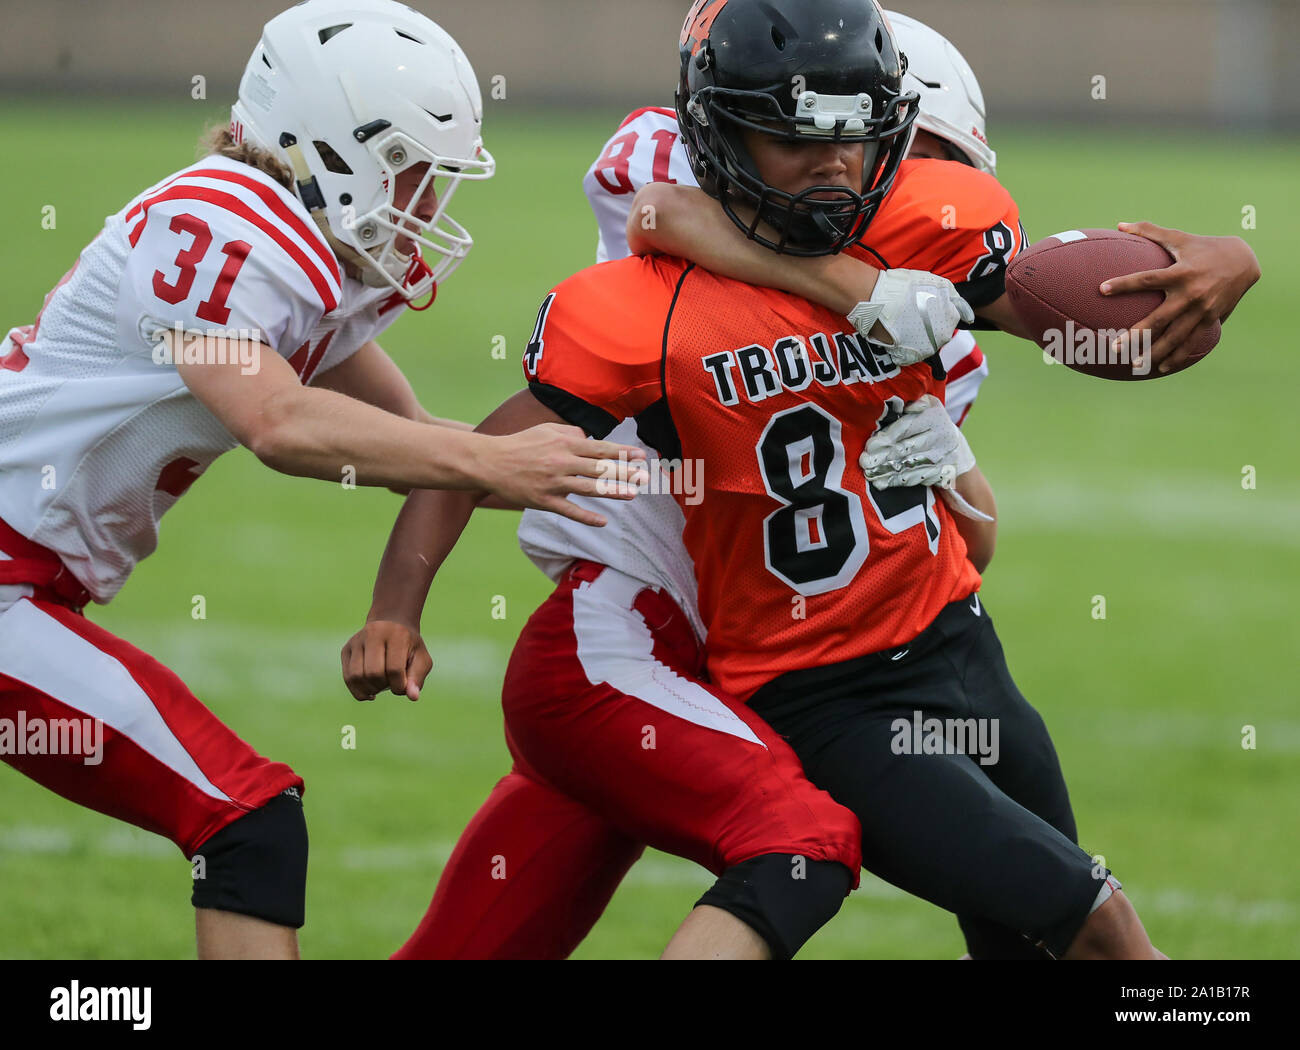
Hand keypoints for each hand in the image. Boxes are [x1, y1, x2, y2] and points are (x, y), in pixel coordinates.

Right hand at [341, 620, 431, 701]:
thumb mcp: (421, 659)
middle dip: (384, 686)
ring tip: (380, 686)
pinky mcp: (346, 649)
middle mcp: (373, 633)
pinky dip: (359, 691)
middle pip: (373, 673)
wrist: (392, 626)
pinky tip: (371, 690)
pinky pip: (348, 678)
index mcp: (396, 634)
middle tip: (391, 684)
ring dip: (370, 690)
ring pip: (356, 676)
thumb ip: (417, 678)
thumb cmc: (409, 647)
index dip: (399, 685)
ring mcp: (356, 640)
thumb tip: (413, 697)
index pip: (394, 668)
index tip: (403, 686)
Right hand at [478, 424, 647, 526]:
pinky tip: (603, 521)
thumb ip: (571, 432)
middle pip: (600, 468)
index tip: (641, 456)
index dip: (622, 453)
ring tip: (632, 495)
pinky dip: (587, 517)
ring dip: (613, 492)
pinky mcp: (544, 500)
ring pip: (589, 488)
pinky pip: (569, 510)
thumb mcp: (546, 429)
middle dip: (625, 472)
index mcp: (564, 443)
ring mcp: (553, 482)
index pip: (600, 448)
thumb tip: (591, 439)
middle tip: (645, 477)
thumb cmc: (520, 444)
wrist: (490, 461)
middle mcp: (562, 461)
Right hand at [847, 269, 973, 366]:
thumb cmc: (906, 287)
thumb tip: (969, 317)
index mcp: (950, 320)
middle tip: (912, 313)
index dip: (938, 311)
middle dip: (929, 325)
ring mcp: (924, 349)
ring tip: (903, 322)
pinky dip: (905, 346)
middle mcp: (940, 338)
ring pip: (925, 345)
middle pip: (939, 334)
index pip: (951, 320)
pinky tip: (897, 332)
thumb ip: (956, 299)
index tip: (925, 306)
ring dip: (917, 336)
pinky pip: (910, 354)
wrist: (878, 298)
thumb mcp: (939, 284)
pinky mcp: (907, 357)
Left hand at [860, 394, 973, 488]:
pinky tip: (881, 483)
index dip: (887, 437)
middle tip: (864, 462)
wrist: (954, 445)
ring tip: (869, 474)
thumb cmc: (928, 423)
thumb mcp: (924, 406)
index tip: (869, 446)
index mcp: (934, 416)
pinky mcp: (941, 472)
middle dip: (882, 456)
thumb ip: (908, 405)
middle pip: (906, 448)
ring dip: (886, 471)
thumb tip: (889, 405)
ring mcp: (942, 456)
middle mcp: (941, 436)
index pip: (907, 427)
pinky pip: (916, 478)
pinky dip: (897, 481)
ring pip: (909, 465)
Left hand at [1102, 222, 1260, 373]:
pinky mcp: (1211, 319)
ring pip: (1175, 336)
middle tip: (1115, 347)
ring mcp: (1202, 309)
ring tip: (1135, 364)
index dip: (1124, 284)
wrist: (1244, 261)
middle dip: (1137, 335)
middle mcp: (1191, 293)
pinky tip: (1160, 368)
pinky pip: (1192, 341)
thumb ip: (1150, 232)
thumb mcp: (1180, 237)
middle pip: (1159, 318)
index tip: (1101, 289)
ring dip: (1155, 352)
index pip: (1146, 279)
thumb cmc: (1205, 248)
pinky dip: (1177, 355)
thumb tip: (1120, 224)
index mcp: (1180, 272)